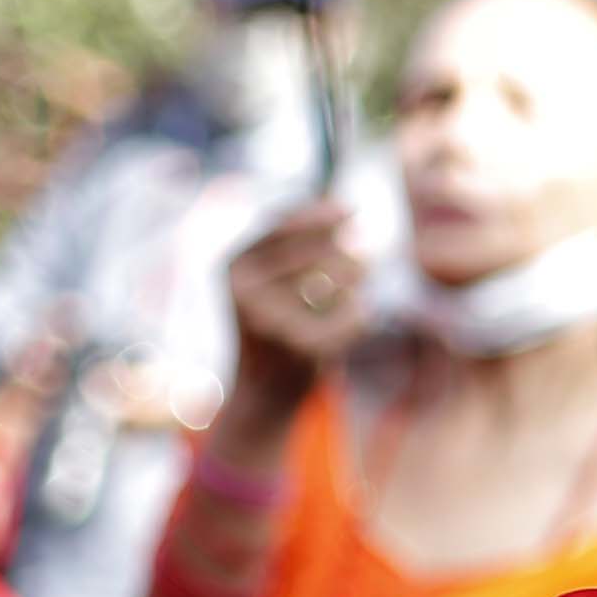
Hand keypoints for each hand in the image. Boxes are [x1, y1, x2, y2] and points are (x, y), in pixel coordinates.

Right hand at [226, 200, 371, 392]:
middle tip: (364, 262)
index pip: (282, 227)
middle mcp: (246, 292)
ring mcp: (273, 321)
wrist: (265, 390)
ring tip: (349, 294)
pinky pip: (355, 315)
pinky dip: (363, 315)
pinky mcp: (303, 348)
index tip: (351, 208)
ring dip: (356, 284)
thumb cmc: (277, 323)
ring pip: (340, 281)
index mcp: (232, 268)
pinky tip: (359, 317)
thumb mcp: (272, 278)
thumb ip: (297, 243)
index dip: (319, 215)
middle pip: (320, 253)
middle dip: (350, 256)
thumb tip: (344, 205)